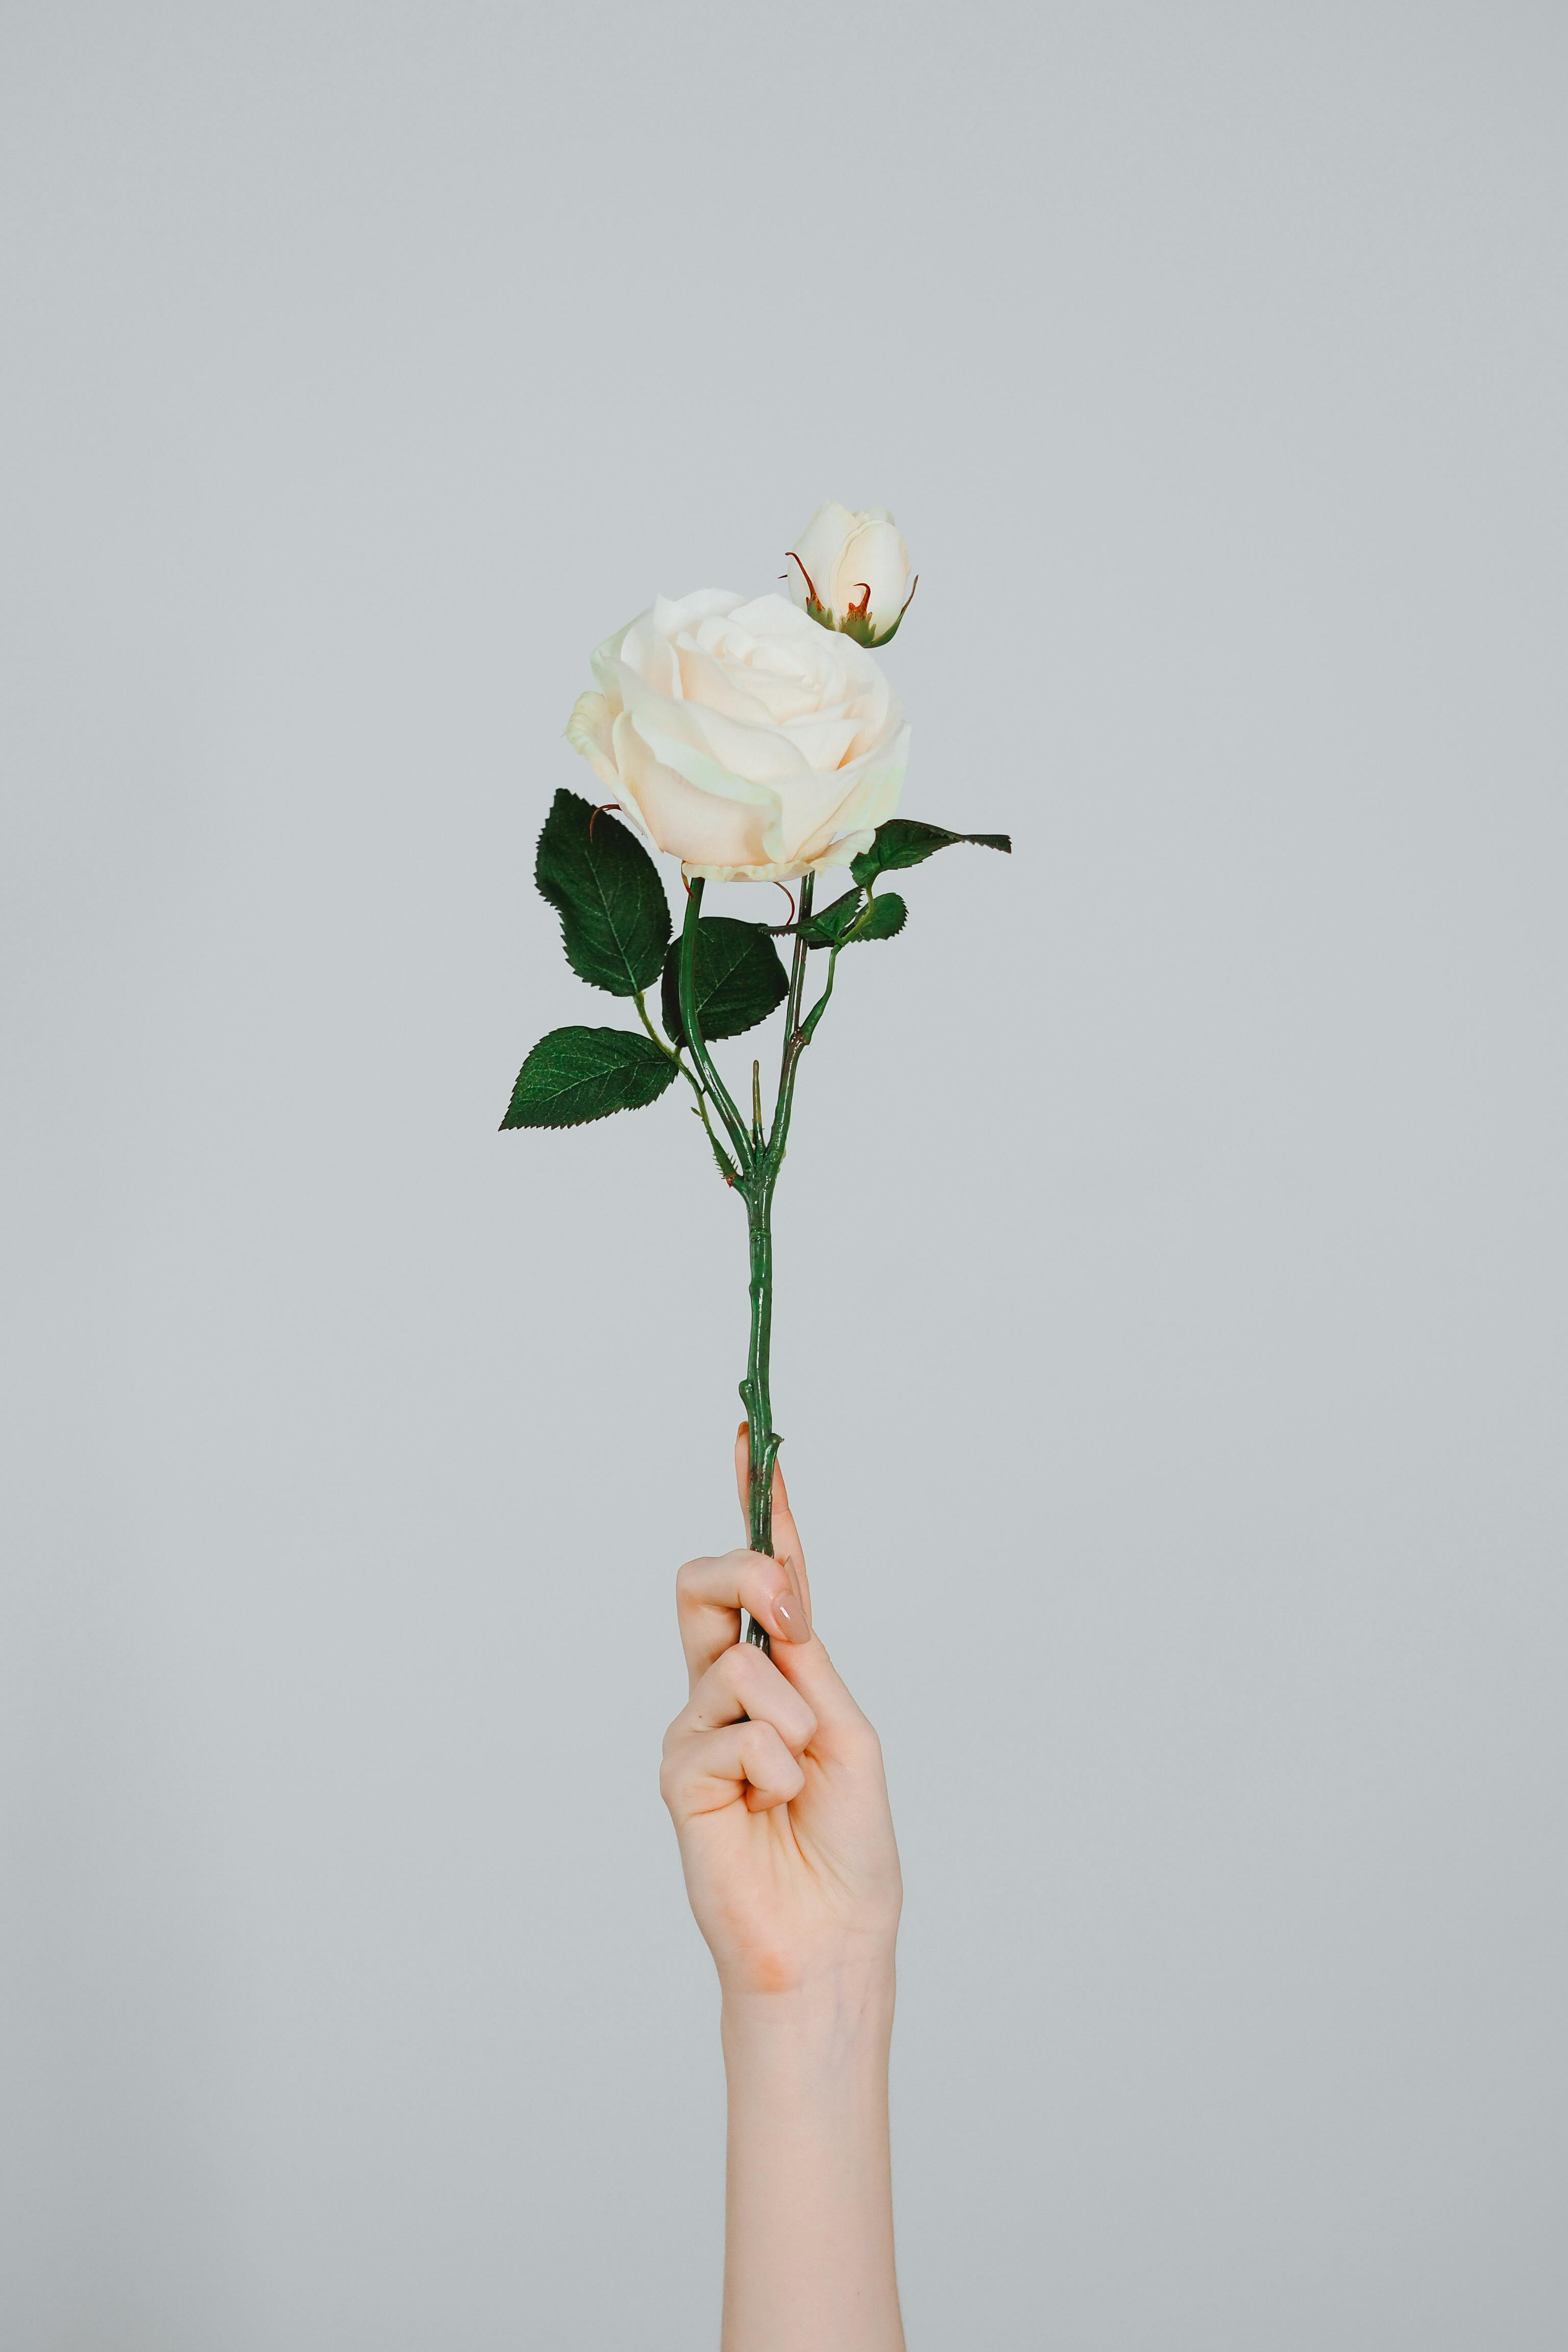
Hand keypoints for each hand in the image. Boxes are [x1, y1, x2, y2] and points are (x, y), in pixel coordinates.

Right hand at [660, 1426, 902, 1999]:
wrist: (832, 1938)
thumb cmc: (847, 1848)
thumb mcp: (846, 1732)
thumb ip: (805, 1663)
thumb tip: (773, 1600)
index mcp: (777, 1675)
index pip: (758, 1578)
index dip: (754, 1506)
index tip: (752, 1435)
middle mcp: (724, 1691)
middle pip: (703, 1585)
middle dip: (747, 1571)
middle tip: (792, 1614)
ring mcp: (695, 1729)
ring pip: (732, 1660)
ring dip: (788, 1714)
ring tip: (795, 1777)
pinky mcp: (676, 1774)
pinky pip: (729, 1728)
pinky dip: (771, 1764)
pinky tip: (768, 1808)